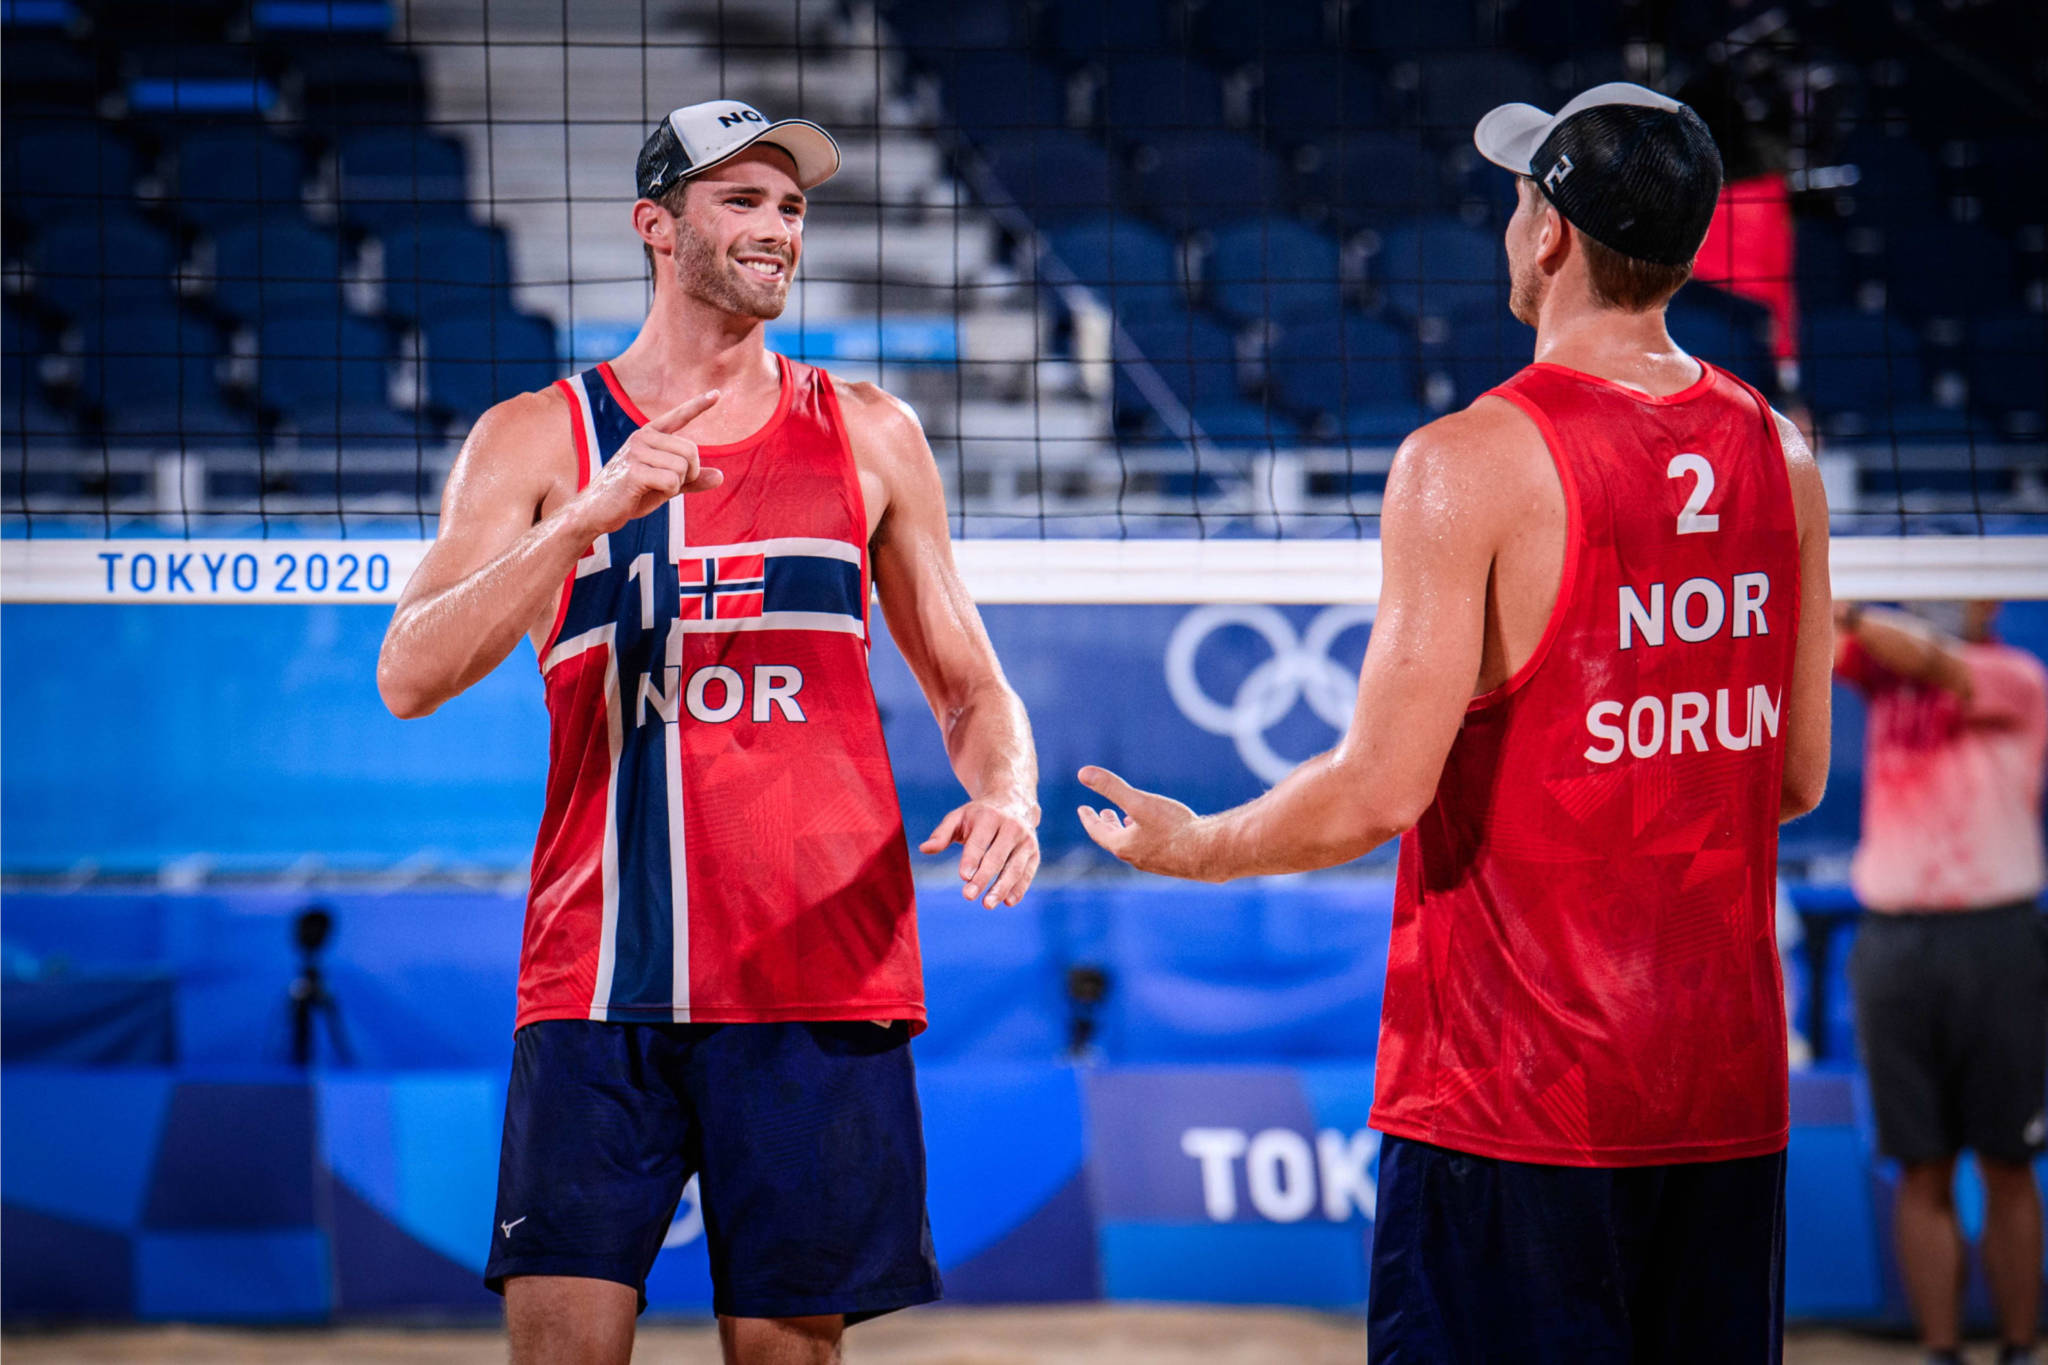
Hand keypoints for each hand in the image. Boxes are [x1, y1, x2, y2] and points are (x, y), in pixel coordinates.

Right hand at [570, 390, 726, 536]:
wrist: (597, 511)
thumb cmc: (631, 495)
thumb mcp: (665, 485)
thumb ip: (691, 480)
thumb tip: (721, 477)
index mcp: (649, 435)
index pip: (677, 417)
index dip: (698, 405)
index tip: (717, 394)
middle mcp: (642, 438)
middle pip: (691, 451)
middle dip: (690, 474)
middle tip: (667, 484)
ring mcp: (636, 452)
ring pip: (683, 468)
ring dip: (675, 486)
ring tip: (652, 488)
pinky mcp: (634, 471)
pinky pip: (672, 481)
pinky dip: (667, 493)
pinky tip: (646, 493)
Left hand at [920, 797, 1039, 907]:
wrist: (1014, 802)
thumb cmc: (979, 815)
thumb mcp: (959, 817)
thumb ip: (941, 834)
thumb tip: (924, 849)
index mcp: (989, 817)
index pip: (979, 841)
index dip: (972, 859)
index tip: (963, 877)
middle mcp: (1011, 827)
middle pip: (997, 857)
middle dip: (983, 878)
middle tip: (968, 896)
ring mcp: (1026, 840)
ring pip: (1014, 867)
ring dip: (1001, 887)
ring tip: (987, 904)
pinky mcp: (1034, 853)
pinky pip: (1027, 873)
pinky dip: (1019, 888)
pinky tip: (1007, 902)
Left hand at [1077, 765, 1210, 879]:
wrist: (1209, 854)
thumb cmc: (1173, 828)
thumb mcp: (1139, 802)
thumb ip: (1112, 787)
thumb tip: (1083, 773)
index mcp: (1123, 846)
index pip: (1098, 832)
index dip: (1090, 818)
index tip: (1083, 809)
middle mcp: (1136, 858)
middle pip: (1115, 839)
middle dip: (1108, 824)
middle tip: (1103, 813)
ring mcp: (1155, 863)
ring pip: (1134, 845)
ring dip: (1127, 830)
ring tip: (1128, 820)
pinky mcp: (1173, 862)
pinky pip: (1151, 848)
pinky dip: (1145, 837)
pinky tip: (1157, 830)